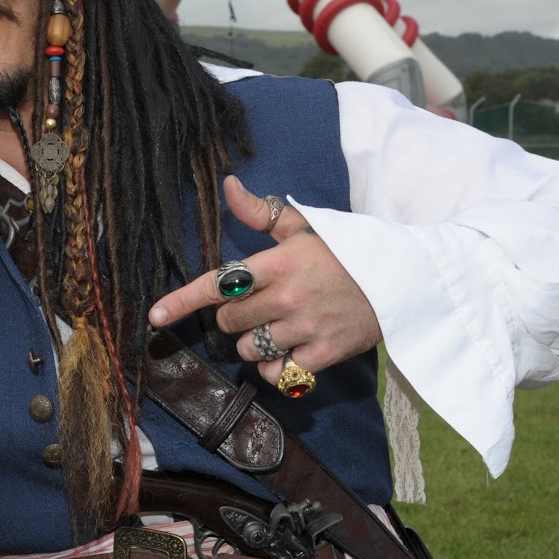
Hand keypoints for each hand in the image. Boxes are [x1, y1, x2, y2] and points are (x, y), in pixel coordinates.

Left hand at [148, 176, 381, 387]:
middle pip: (227, 321)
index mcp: (278, 263)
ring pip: (248, 349)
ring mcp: (306, 327)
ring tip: (276, 327)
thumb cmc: (346, 251)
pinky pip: (277, 373)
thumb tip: (228, 185)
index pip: (218, 283)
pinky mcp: (325, 353)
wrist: (403, 278)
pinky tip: (288, 351)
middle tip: (258, 304)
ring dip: (252, 343)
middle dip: (232, 316)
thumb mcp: (304, 227)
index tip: (155, 315)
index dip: (182, 300)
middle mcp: (288, 296)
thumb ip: (260, 213)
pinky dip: (274, 368)